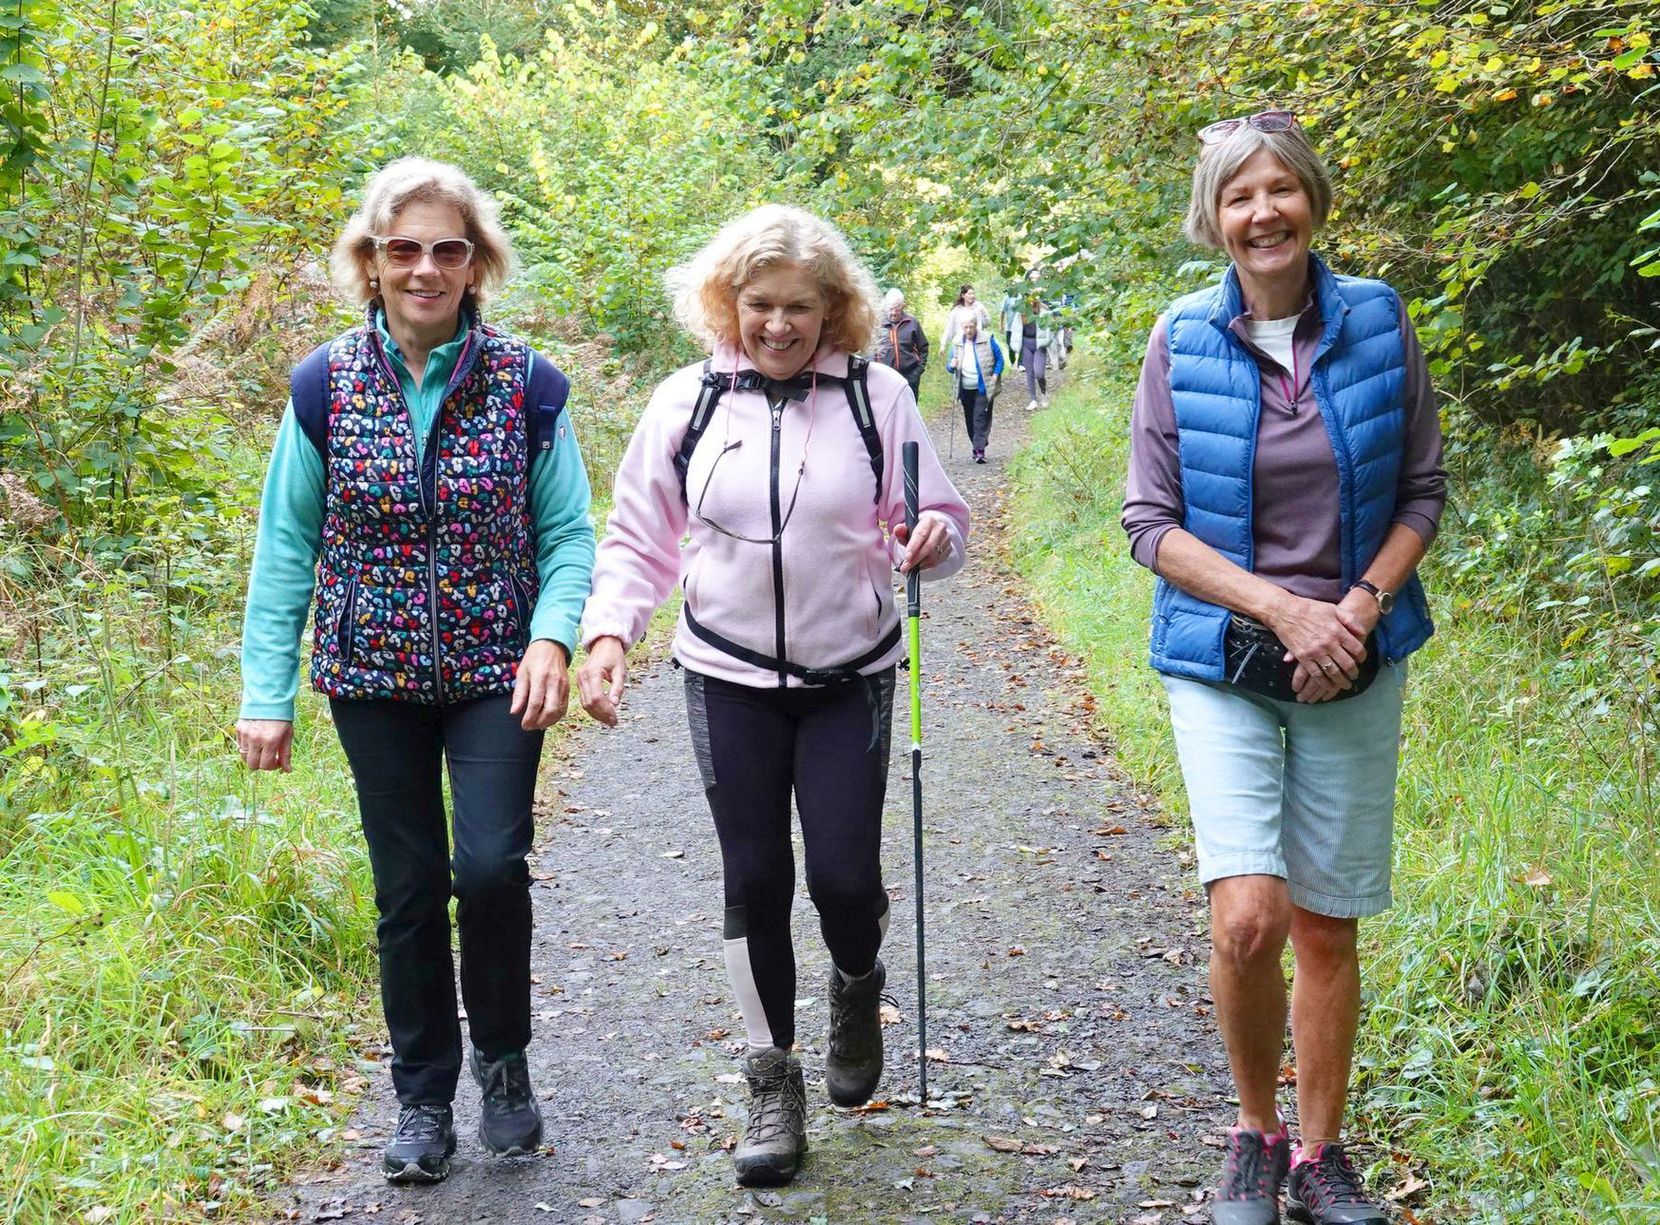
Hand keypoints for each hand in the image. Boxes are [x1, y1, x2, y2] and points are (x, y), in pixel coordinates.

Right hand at [236, 718, 293, 771]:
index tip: (276, 762)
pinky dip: (247, 747)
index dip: (271, 767)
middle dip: (260, 765)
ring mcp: (246, 734)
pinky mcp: (239, 729)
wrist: (269, 698)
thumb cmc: (282, 718)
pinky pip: (240, 746)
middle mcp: (256, 739)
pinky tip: (255, 740)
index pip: (265, 765)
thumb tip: (288, 771)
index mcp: (271, 740)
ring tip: (261, 750)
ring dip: (252, 757)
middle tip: (268, 758)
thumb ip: (286, 754)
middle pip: (252, 765)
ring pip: (244, 757)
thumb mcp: (288, 735)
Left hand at [510, 639, 569, 729]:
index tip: (523, 724)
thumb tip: (515, 711)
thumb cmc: (534, 658)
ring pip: (559, 711)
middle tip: (530, 727)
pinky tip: (548, 719)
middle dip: (539, 722)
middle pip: (550, 710)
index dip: (529, 717)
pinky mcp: (568, 688)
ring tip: (537, 725)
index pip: (536, 703)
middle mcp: (554, 683)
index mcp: (540, 677)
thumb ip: (519, 693)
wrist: (552, 646)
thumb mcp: (522, 673)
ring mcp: (563, 686)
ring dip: (548, 722)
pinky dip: (556, 716)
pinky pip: (564, 707)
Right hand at [576, 636, 627, 726]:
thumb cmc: (613, 655)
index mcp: (593, 673)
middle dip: (601, 715)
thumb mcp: (621, 670)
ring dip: (597, 714)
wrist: (604, 643)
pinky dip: (593, 708)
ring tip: (609, 720)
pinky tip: (602, 713)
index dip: (605, 710)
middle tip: (613, 722)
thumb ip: (618, 687)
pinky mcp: (580, 682)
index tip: (615, 718)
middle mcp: (583, 677)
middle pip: (589, 703)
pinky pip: (584, 699)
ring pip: (585, 703)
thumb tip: (615, 704)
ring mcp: (579, 679)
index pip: (597, 697)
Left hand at [894, 511, 953, 572]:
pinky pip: (937, 561)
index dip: (914, 547)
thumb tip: (898, 529)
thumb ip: (901, 531)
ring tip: (910, 567)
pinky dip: (926, 566)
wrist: (929, 533)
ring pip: (933, 556)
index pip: (921, 534)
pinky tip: (918, 565)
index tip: (907, 557)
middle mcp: (940, 528)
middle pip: (928, 547)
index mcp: (929, 520)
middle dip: (915, 559)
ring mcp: (946, 539)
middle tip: (905, 567)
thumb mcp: (906, 530)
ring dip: (920, 564)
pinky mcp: (948, 549)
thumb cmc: (917, 532)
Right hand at [1290, 586, 1382, 702]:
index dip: (1362, 657)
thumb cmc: (1309, 608)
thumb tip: (1362, 632)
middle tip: (1354, 676)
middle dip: (1353, 673)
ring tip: (1344, 684)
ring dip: (1340, 681)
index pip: (1357, 649)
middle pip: (1347, 664)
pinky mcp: (1303, 657)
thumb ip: (1349, 620)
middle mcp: (1329, 643)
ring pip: (1333, 672)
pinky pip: (1316, 674)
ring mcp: (1316, 652)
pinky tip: (1328, 686)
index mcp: (1338, 631)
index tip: (1361, 660)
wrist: (1285, 611)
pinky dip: (1324, 683)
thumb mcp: (1333, 609)